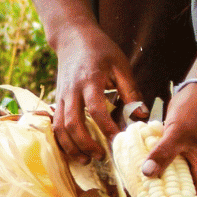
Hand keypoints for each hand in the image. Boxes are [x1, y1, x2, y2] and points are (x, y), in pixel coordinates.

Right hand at [51, 32, 142, 160]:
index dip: (107, 128)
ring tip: (86, 160)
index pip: (96, 110)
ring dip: (71, 146)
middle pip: (73, 123)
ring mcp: (61, 95)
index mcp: (90, 80)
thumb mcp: (121, 65)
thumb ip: (131, 91)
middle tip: (101, 156)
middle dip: (86, 144)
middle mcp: (72, 90)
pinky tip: (74, 149)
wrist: (72, 37)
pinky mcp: (56, 99)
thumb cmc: (100, 50)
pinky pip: (55, 124)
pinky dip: (62, 140)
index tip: (119, 140)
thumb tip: (141, 116)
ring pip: (60, 126)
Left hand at [141, 80, 196, 196]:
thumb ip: (163, 154)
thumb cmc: (194, 112)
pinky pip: (168, 168)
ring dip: (161, 190)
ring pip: (175, 182)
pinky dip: (158, 172)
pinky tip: (141, 176)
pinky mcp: (180, 151)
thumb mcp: (177, 134)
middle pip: (186, 196)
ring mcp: (189, 160)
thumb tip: (147, 175)